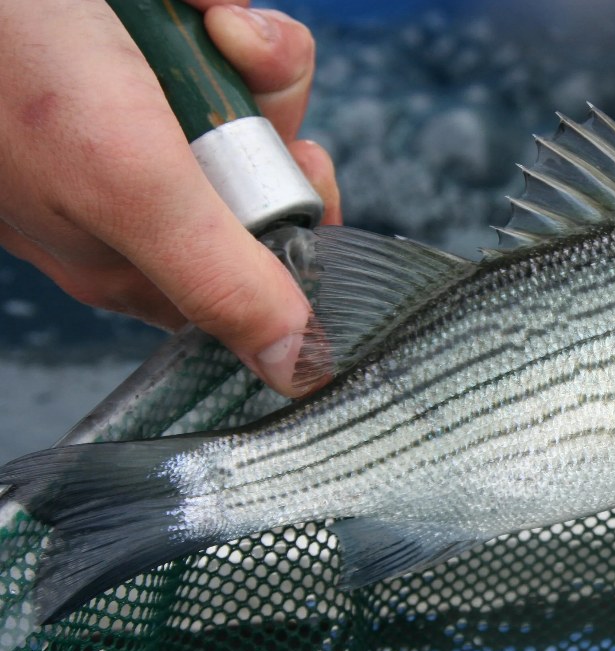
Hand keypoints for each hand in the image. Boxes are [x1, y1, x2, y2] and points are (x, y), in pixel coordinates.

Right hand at [0, 0, 339, 395]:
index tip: (302, 169)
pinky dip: (214, 14)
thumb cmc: (11, 68)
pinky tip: (190, 6)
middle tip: (241, 73)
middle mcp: (143, 202)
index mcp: (136, 263)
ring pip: (250, 100)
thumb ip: (214, 276)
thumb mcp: (129, 181)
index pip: (261, 281)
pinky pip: (216, 43)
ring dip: (247, 52)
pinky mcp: (134, 65)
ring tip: (204, 23)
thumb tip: (296, 368)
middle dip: (274, 109)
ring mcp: (140, 130)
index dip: (303, 226)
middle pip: (270, 175)